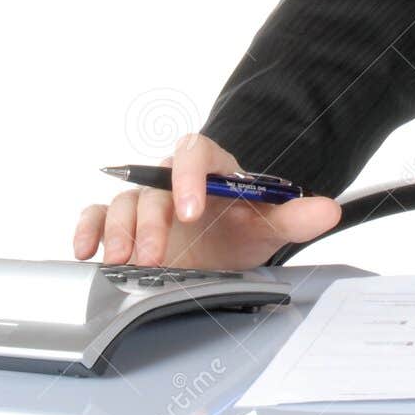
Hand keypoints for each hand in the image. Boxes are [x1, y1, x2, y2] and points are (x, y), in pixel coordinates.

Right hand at [72, 132, 341, 270]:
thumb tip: (328, 210)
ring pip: (123, 202)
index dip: (189, 176)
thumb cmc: (242, 231)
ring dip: (120, 231)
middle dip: (151, 222)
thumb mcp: (270, 226)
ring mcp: (146, 202)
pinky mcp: (123, 224)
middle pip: (154, 186)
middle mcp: (173, 182)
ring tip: (125, 262)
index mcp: (211, 169)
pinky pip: (96, 215)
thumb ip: (296, 216)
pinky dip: (87, 229)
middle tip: (154, 258)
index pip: (195, 153)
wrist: (220, 256)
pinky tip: (87, 251)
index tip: (191, 211)